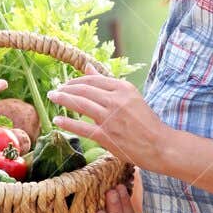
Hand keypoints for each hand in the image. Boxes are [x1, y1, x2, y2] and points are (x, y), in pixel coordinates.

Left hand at [48, 74, 171, 169]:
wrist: (159, 145)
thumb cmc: (145, 122)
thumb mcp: (130, 97)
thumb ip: (107, 83)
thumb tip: (88, 67)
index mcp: (124, 88)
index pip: (93, 80)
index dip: (76, 81)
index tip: (66, 84)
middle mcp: (116, 100)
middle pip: (84, 90)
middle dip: (66, 88)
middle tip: (54, 90)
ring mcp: (110, 118)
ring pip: (80, 104)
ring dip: (63, 99)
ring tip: (53, 97)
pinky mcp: (107, 136)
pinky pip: (82, 127)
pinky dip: (68, 123)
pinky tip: (57, 120)